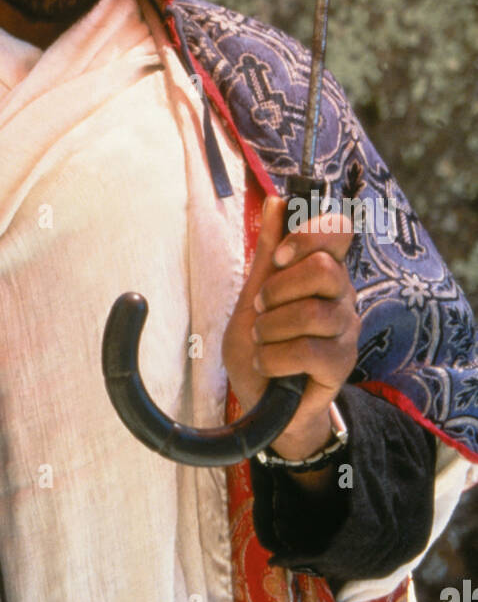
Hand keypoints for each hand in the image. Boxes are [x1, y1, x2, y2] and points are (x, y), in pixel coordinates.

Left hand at [222, 195, 358, 462]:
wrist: (261, 401)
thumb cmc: (260, 343)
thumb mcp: (255, 292)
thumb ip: (268, 251)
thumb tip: (277, 200)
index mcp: (322, 269)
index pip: (338, 230)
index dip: (309, 235)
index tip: (280, 255)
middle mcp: (341, 294)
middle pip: (326, 269)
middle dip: (280, 287)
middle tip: (261, 306)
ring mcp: (345, 329)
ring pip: (313, 312)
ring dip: (272, 327)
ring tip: (261, 339)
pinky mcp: (342, 364)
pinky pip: (310, 350)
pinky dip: (275, 356)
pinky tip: (268, 363)